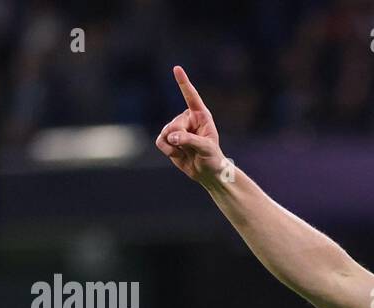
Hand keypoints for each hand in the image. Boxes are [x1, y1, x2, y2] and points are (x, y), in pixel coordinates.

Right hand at [155, 66, 227, 185]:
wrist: (207, 173)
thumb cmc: (212, 158)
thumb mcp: (206, 149)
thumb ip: (189, 140)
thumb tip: (171, 137)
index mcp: (201, 116)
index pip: (191, 96)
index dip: (183, 83)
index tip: (177, 69)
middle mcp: (188, 119)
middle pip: (174, 124)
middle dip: (180, 139)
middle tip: (191, 148)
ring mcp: (177, 128)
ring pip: (166, 133)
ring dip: (174, 146)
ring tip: (186, 152)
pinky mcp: (168, 138)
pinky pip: (160, 142)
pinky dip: (168, 150)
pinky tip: (178, 154)